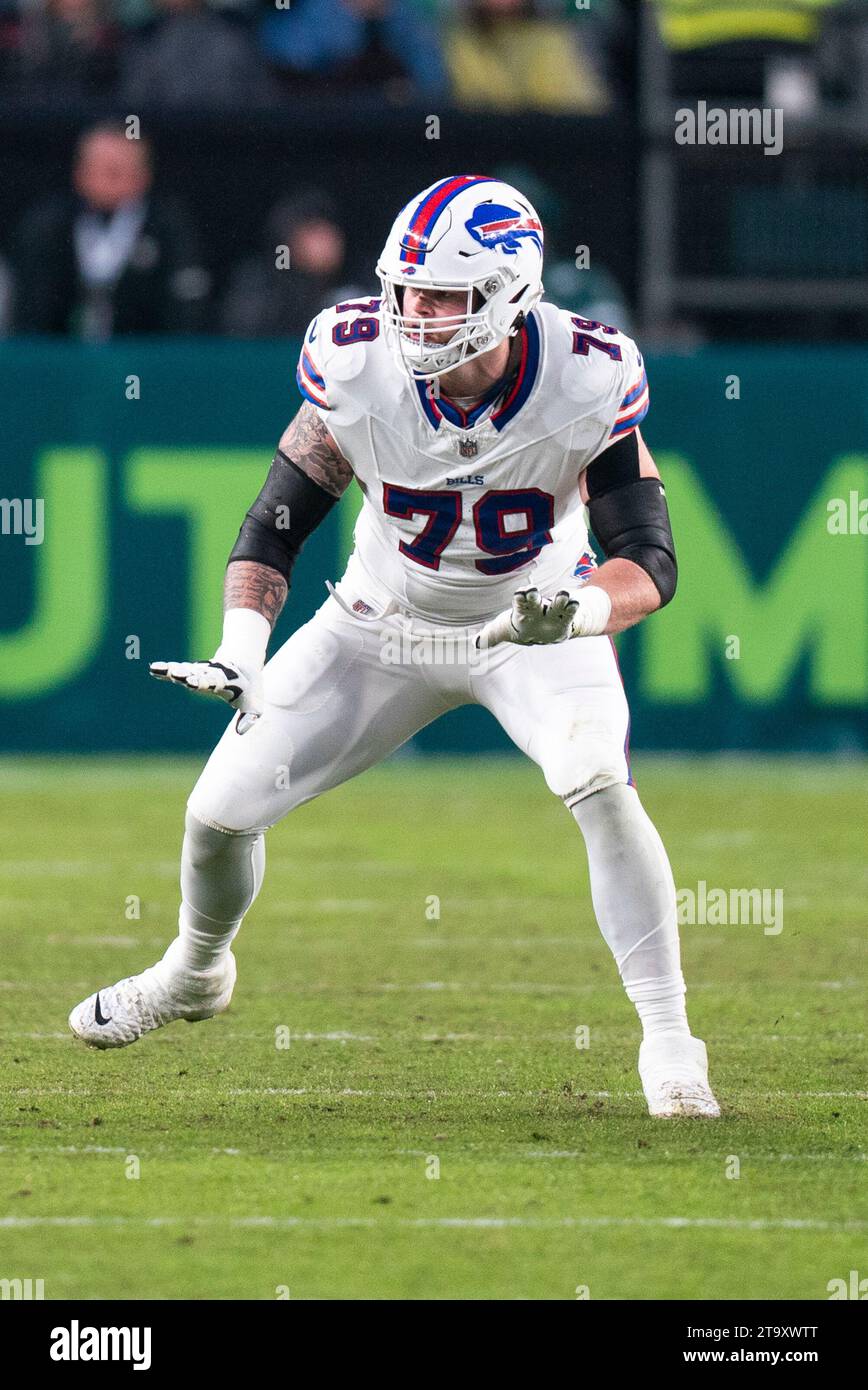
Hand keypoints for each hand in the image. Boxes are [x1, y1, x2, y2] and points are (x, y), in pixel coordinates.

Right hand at [149, 650, 263, 715]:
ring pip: (186, 670)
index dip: (202, 682)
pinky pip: (178, 671)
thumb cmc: (250, 691)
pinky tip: (153, 670)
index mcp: (226, 682)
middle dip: (188, 675)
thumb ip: (249, 718)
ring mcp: (201, 672)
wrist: (245, 666)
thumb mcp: (255, 706)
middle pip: (198, 674)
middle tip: (177, 674)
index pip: (213, 682)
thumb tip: (240, 732)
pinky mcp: (193, 672)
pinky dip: (167, 670)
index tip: (191, 682)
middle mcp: (211, 674)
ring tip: (157, 669)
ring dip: (173, 670)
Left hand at [476, 586, 579, 649]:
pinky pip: (568, 613)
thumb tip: (475, 643)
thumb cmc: (521, 625)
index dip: (520, 597)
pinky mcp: (564, 620)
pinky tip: (575, 604)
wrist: (544, 629)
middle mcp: (537, 609)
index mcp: (522, 610)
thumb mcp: (503, 630)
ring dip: (560, 599)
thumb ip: (490, 635)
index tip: (521, 593)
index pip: (520, 602)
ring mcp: (552, 613)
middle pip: (535, 601)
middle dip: (533, 596)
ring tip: (564, 594)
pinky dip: (572, 608)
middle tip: (533, 591)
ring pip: (556, 604)